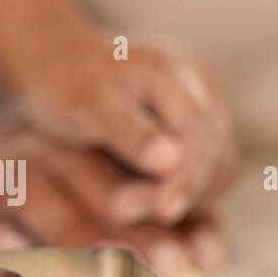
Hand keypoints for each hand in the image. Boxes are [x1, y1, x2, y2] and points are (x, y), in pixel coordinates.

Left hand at [0, 22, 237, 225]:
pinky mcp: (194, 126)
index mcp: (174, 74)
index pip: (200, 136)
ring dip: (185, 197)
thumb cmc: (65, 81)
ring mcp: (202, 105)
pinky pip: (207, 170)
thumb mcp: (87, 103)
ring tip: (125, 206)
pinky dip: (184, 190)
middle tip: (122, 211)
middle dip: (181, 192)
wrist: (58, 62)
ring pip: (219, 168)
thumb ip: (128, 131)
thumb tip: (171, 164)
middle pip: (217, 155)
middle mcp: (198, 87)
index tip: (164, 214)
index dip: (188, 180)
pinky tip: (146, 201)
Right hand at [0, 112, 229, 274]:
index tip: (192, 258)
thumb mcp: (78, 194)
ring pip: (29, 189)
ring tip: (102, 273)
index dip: (156, 213)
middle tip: (163, 270)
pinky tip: (18, 264)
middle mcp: (24, 143)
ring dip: (67, 232)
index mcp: (65, 141)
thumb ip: (145, 220)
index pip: (118, 170)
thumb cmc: (23, 196)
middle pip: (79, 177)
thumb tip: (213, 254)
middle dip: (123, 226)